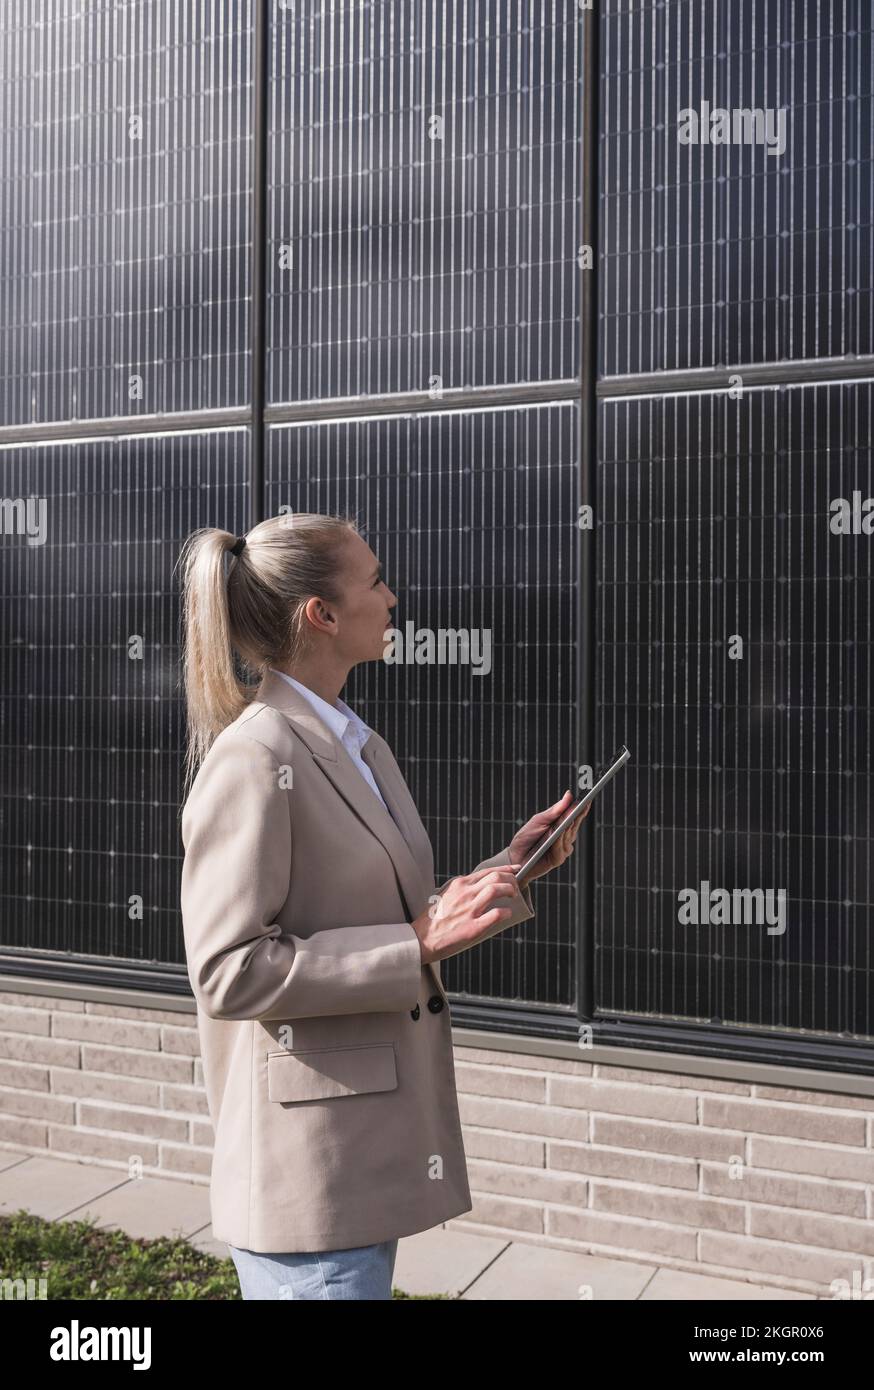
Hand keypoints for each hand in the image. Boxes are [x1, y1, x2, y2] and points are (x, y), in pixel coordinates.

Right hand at [411, 866, 525, 965]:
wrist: (422, 938)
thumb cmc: (434, 919)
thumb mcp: (445, 895)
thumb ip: (462, 889)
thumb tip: (480, 887)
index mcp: (459, 884)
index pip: (487, 871)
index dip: (505, 869)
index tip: (515, 869)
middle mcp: (464, 893)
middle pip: (495, 877)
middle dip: (511, 880)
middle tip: (515, 887)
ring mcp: (469, 909)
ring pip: (496, 890)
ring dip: (510, 891)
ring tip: (513, 896)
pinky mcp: (473, 926)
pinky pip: (496, 914)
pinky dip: (506, 912)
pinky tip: (508, 913)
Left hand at [508, 790, 589, 887]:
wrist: (515, 856)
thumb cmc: (526, 837)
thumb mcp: (539, 820)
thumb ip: (554, 810)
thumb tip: (569, 795)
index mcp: (561, 824)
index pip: (575, 815)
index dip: (582, 807)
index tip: (587, 799)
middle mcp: (565, 836)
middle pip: (575, 824)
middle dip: (577, 815)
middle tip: (580, 806)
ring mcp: (563, 847)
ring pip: (569, 835)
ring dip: (566, 828)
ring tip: (567, 819)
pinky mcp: (558, 858)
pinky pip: (561, 848)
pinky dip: (558, 842)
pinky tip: (556, 836)